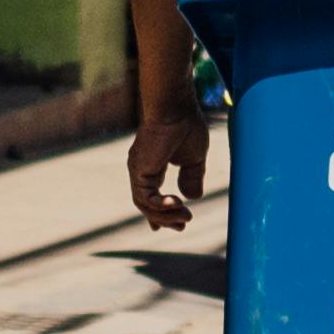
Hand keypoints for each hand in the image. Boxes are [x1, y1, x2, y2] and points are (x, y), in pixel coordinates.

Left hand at [129, 109, 209, 231]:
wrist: (175, 108)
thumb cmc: (186, 125)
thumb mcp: (195, 157)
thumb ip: (192, 177)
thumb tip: (193, 197)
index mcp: (152, 165)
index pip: (151, 194)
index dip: (160, 211)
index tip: (174, 224)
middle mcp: (141, 169)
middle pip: (146, 204)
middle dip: (164, 219)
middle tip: (183, 226)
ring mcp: (138, 170)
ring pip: (145, 205)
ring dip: (166, 216)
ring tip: (186, 217)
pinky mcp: (138, 170)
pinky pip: (145, 198)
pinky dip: (160, 206)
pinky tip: (177, 205)